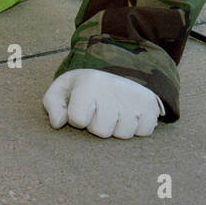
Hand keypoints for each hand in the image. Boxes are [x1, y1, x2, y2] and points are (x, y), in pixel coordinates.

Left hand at [42, 69, 162, 139]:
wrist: (121, 70)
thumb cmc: (86, 85)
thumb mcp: (64, 88)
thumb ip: (53, 104)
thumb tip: (57, 123)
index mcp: (89, 83)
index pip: (77, 120)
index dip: (77, 118)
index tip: (81, 105)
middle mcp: (114, 89)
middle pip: (101, 131)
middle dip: (97, 124)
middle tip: (99, 108)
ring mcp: (135, 98)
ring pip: (123, 134)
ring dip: (116, 127)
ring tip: (114, 110)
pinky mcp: (152, 107)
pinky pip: (142, 132)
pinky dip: (135, 127)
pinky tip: (129, 112)